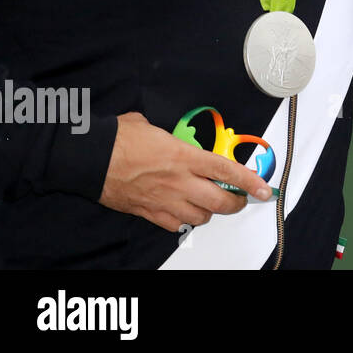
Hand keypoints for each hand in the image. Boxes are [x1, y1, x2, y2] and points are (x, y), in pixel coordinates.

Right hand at [98, 112, 271, 232]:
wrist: (89, 158)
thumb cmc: (118, 138)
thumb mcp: (153, 127)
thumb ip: (173, 137)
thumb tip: (175, 138)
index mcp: (184, 157)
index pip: (227, 171)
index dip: (250, 182)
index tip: (264, 189)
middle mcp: (179, 181)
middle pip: (220, 201)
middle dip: (236, 203)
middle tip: (240, 199)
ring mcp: (164, 200)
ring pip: (200, 217)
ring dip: (209, 212)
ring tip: (209, 203)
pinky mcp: (147, 212)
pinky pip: (175, 225)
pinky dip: (183, 222)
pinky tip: (183, 212)